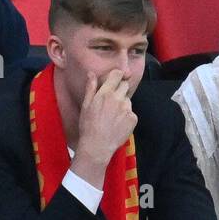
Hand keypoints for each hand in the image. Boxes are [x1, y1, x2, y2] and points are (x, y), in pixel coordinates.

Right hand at [72, 69, 137, 186]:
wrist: (97, 146)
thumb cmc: (88, 126)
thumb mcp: (86, 105)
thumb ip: (90, 87)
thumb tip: (91, 73)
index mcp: (105, 93)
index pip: (118, 74)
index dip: (117, 75)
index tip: (115, 79)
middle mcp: (118, 99)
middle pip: (125, 85)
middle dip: (119, 90)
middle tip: (111, 101)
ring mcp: (127, 109)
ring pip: (128, 100)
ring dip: (122, 104)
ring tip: (112, 116)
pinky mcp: (133, 118)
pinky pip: (131, 113)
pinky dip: (126, 116)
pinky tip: (117, 124)